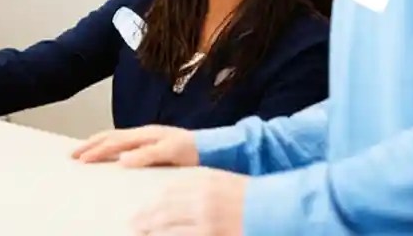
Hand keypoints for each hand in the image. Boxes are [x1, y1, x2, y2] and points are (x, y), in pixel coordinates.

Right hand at [72, 125, 198, 166]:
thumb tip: (121, 160)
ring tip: (82, 151)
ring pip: (114, 138)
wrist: (212, 147)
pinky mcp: (150, 144)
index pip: (113, 142)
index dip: (94, 151)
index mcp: (144, 134)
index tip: (79, 160)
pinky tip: (107, 153)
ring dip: (96, 144)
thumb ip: (147, 155)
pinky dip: (108, 146)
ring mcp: (146, 137)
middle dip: (89, 145)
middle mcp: (142, 133)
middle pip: (109, 137)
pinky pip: (123, 143)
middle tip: (71, 155)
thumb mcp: (171, 152)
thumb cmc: (193, 149)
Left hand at [131, 170, 246, 234]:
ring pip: (169, 228)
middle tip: (133, 224)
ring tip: (140, 235)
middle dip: (146, 219)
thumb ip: (201, 190)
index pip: (169, 192)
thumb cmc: (254, 198)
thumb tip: (177, 200)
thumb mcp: (224, 184)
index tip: (142, 208)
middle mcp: (201, 200)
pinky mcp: (211, 235)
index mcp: (204, 182)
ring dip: (153, 232)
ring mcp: (206, 221)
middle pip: (164, 210)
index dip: (153, 203)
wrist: (279, 209)